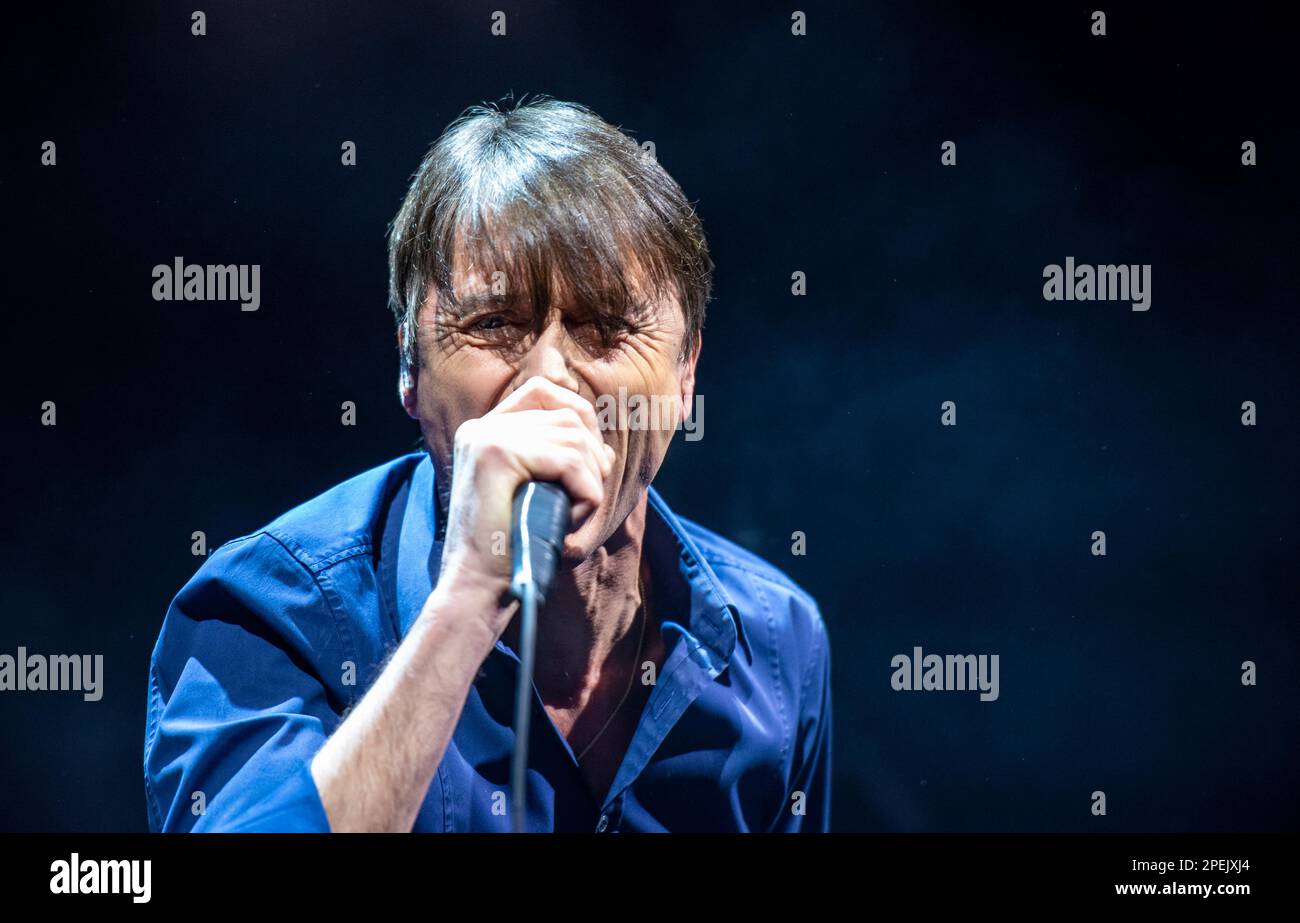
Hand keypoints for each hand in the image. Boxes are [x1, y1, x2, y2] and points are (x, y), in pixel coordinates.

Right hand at [435, 376, 614, 630]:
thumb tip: (604, 447)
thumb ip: (558, 460)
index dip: (578, 415)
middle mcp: (480, 427)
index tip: (590, 460)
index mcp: (482, 431)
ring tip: (573, 514)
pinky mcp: (496, 455)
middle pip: (566, 413)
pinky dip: (585, 493)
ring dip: (590, 480)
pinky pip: (569, 461)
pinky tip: (571, 520)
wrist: (477, 587)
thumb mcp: (536, 495)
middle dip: (593, 455)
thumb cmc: (512, 548)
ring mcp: (485, 437)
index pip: (542, 391)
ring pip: (574, 438)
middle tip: (587, 497)